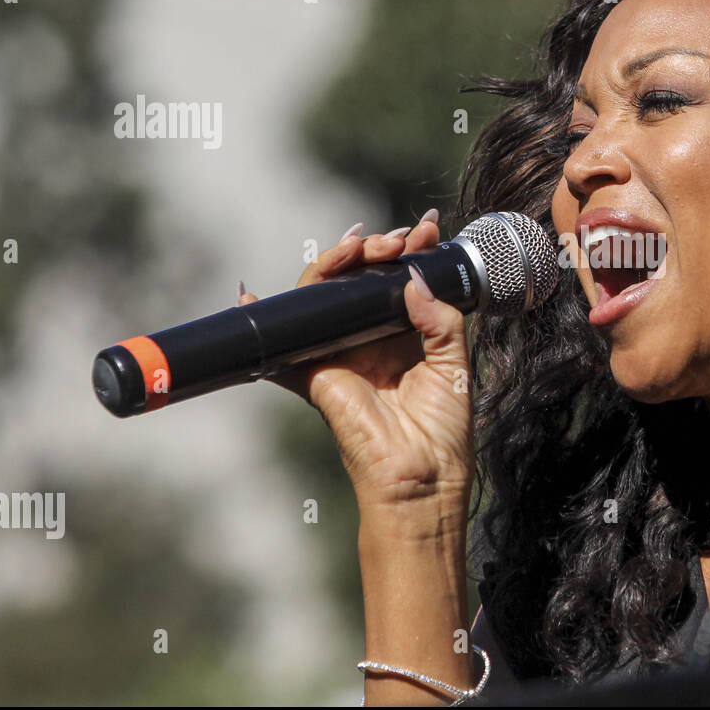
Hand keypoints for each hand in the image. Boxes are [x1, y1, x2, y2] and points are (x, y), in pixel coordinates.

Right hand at [239, 210, 473, 511]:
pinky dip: (262, 317)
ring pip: (324, 295)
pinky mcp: (315, 374)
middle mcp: (369, 340)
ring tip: (362, 248)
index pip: (399, 281)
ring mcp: (339, 354)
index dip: (410, 252)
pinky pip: (281, 343)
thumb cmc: (443, 432)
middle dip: (375, 250)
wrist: (422, 480)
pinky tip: (253, 295)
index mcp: (405, 336)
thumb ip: (441, 320)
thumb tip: (415, 280)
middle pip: (358, 281)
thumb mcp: (456, 366)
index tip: (425, 230)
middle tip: (396, 241)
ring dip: (338, 263)